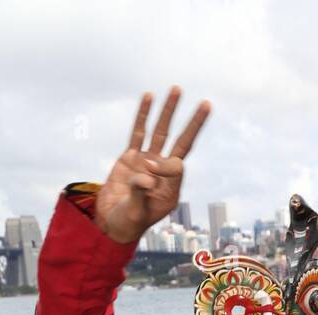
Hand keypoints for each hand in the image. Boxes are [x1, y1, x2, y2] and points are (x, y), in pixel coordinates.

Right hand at [94, 87, 210, 243]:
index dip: (164, 166)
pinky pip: (139, 131)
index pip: (176, 166)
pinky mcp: (131, 157)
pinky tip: (149, 96)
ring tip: (177, 89)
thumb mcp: (135, 212)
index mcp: (171, 189)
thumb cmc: (126, 222)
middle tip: (206, 104)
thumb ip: (140, 194)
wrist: (110, 222)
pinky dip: (144, 114)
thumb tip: (145, 176)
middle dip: (193, 124)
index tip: (147, 176)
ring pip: (161, 132)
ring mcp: (147, 163)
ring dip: (169, 111)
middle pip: (181, 143)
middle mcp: (163, 173)